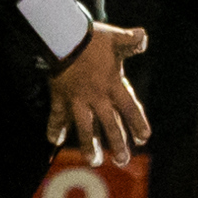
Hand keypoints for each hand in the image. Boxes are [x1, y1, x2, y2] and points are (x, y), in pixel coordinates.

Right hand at [46, 23, 150, 167]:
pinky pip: (57, 116)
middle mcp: (96, 96)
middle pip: (109, 125)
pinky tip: (54, 141)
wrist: (63, 36)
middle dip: (117, 144)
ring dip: (89, 145)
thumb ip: (130, 42)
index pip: (129, 108)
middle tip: (122, 161)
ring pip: (84, 128)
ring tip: (94, 160)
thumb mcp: (115, 39)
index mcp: (113, 84)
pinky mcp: (60, 97)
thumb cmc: (92, 38)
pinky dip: (55, 128)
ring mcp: (77, 99)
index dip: (137, 123)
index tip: (143, 138)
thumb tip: (142, 36)